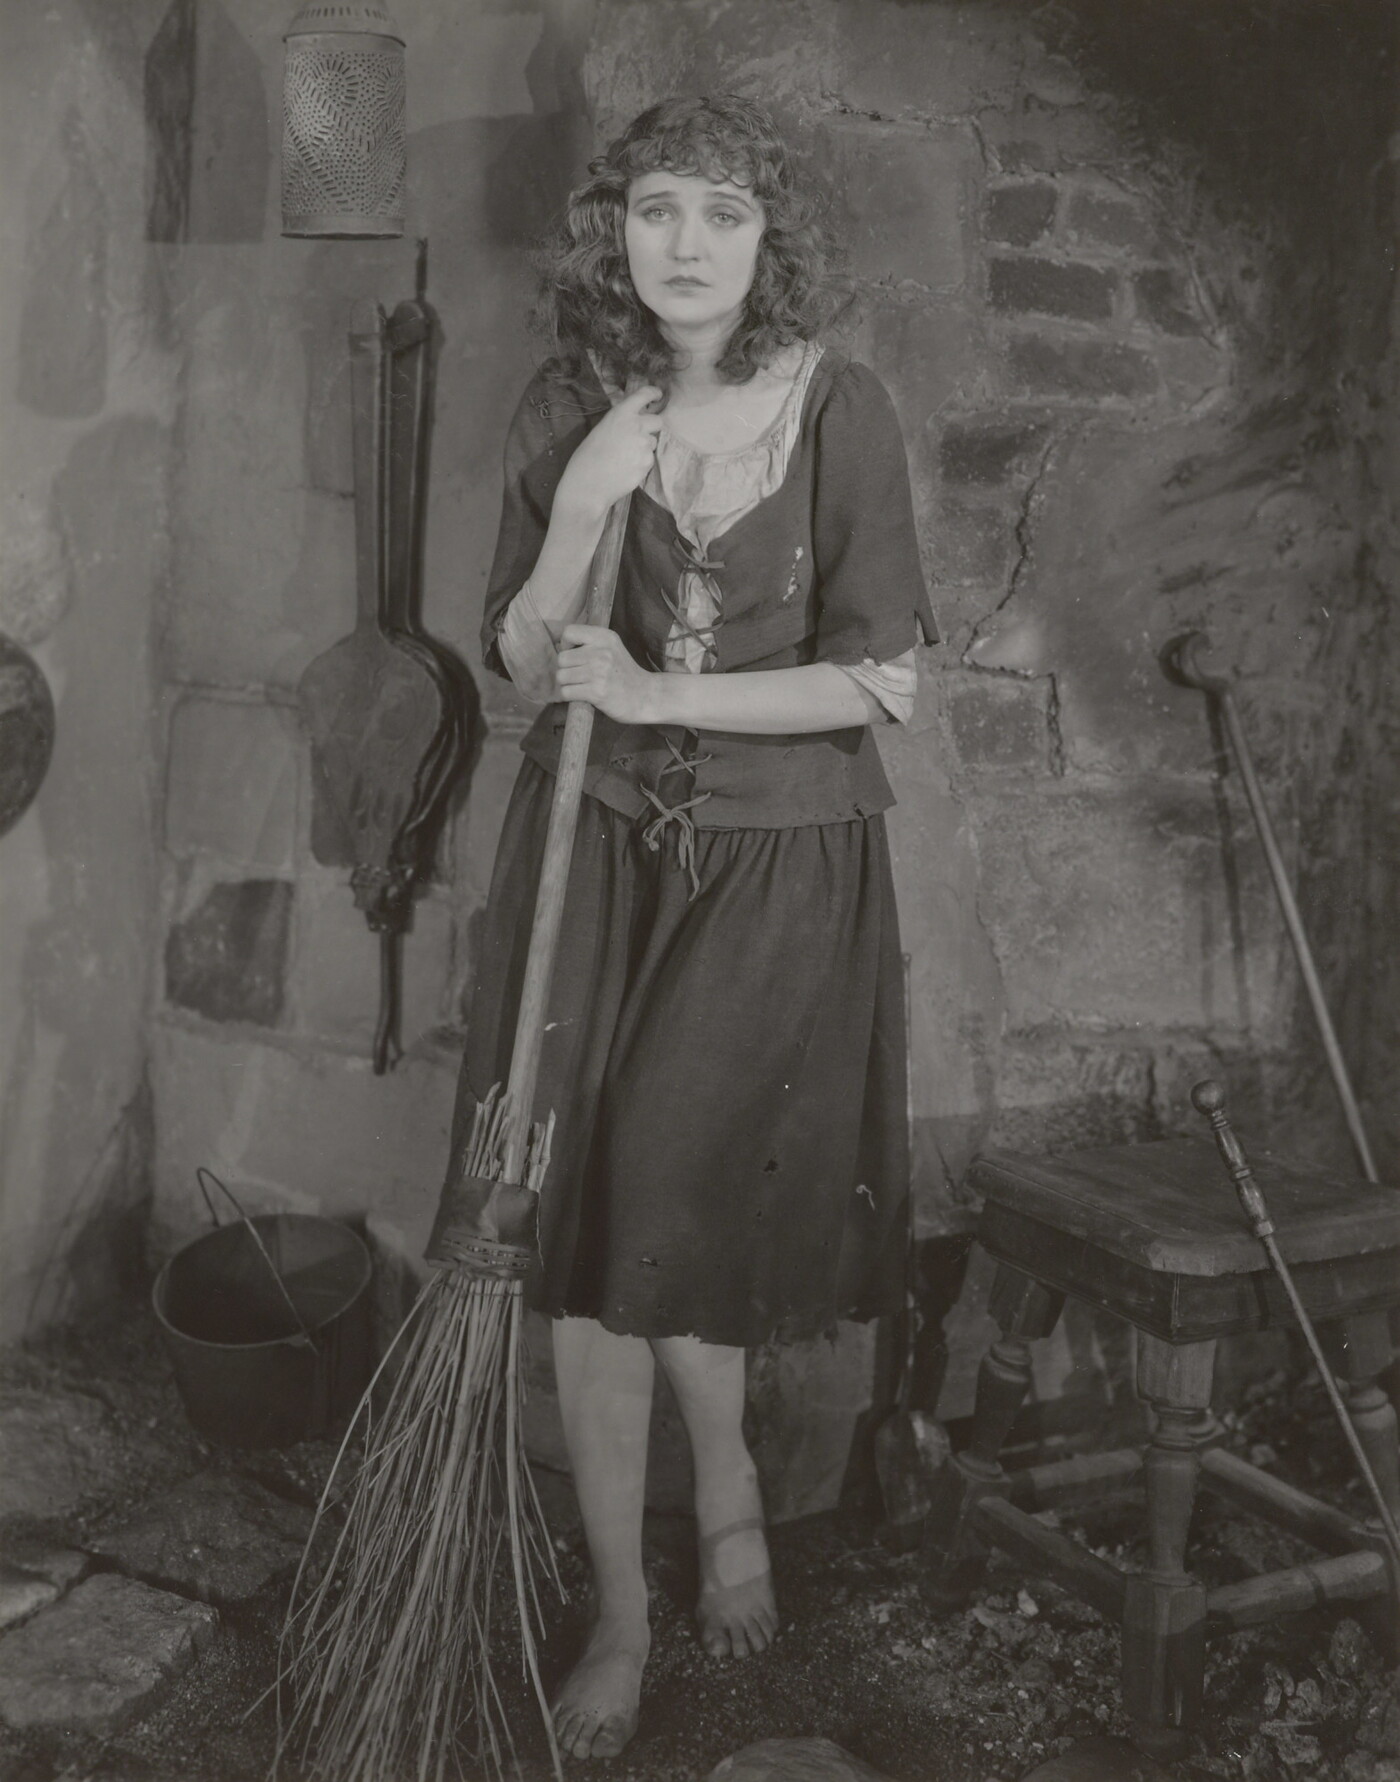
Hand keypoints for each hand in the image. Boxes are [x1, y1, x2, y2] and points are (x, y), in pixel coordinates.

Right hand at [554, 385, 663, 522]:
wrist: (588, 483)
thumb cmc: (587, 457)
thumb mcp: (602, 429)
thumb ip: (621, 423)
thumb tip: (634, 423)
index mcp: (621, 413)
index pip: (644, 395)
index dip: (653, 393)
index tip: (657, 395)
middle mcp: (636, 425)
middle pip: (658, 421)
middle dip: (653, 426)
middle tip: (642, 435)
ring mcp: (644, 445)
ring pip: (652, 442)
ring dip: (644, 447)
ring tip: (625, 458)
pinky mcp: (647, 463)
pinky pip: (649, 460)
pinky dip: (641, 463)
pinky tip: (626, 469)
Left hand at [554, 625, 662, 723]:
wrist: (644, 696)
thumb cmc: (623, 673)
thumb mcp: (612, 648)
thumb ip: (590, 642)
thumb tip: (559, 645)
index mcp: (605, 637)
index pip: (569, 632)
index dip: (566, 645)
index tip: (575, 655)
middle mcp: (602, 652)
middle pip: (562, 658)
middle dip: (566, 669)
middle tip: (579, 675)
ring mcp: (599, 672)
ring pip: (561, 676)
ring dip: (567, 684)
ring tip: (581, 685)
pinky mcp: (596, 692)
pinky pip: (566, 692)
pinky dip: (569, 696)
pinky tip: (582, 696)